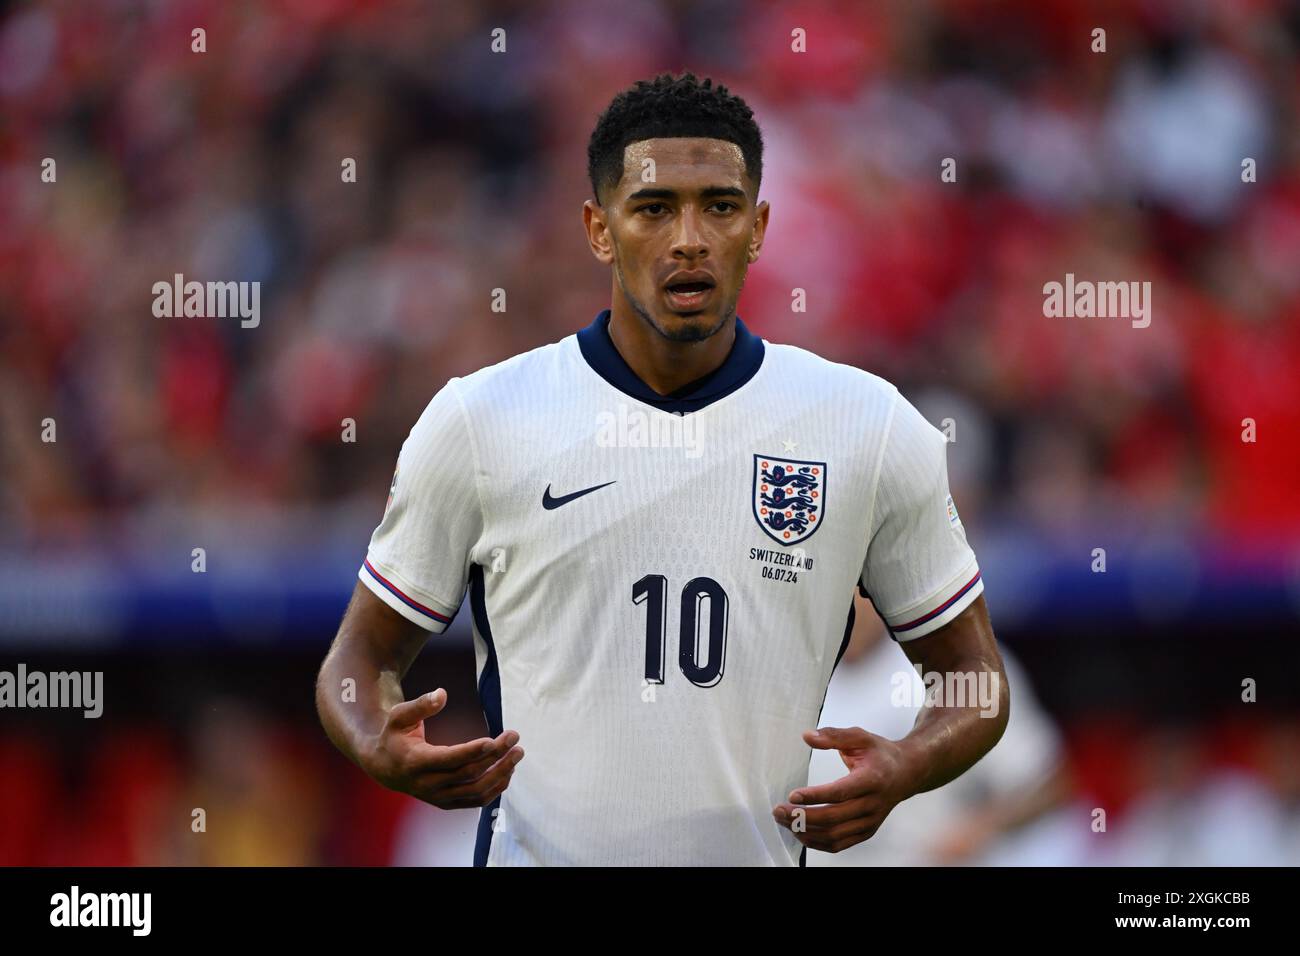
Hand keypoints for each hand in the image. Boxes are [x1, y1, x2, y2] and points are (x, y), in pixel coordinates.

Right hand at [361, 688, 523, 809]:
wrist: (382, 766)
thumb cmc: (394, 735)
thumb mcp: (399, 715)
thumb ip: (420, 705)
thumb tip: (442, 693)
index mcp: (415, 762)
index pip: (449, 760)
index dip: (472, 751)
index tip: (493, 740)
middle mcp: (427, 784)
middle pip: (468, 775)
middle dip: (495, 758)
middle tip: (515, 739)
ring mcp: (437, 796)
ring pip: (475, 792)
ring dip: (500, 774)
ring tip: (517, 754)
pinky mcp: (445, 802)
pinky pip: (474, 800)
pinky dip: (494, 789)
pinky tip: (508, 771)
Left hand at [772, 726, 916, 853]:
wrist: (908, 773)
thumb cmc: (881, 754)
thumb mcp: (860, 737)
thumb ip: (833, 736)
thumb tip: (807, 736)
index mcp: (872, 779)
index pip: (841, 792)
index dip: (815, 795)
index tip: (792, 794)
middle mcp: (872, 804)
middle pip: (834, 818)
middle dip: (803, 816)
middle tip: (779, 810)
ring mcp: (870, 821)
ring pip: (835, 835)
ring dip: (806, 831)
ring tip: (784, 820)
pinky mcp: (866, 831)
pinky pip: (839, 844)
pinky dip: (817, 842)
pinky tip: (800, 832)